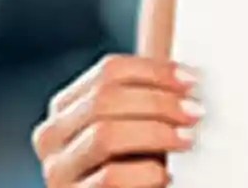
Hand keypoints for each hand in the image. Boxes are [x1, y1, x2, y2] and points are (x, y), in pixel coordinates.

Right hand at [31, 55, 203, 187]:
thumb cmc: (132, 169)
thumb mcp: (135, 129)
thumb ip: (146, 103)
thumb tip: (188, 78)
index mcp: (67, 107)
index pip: (109, 70)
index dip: (155, 71)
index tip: (191, 81)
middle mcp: (53, 136)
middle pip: (105, 99)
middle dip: (158, 101)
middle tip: (194, 112)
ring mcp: (58, 170)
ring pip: (105, 135)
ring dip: (156, 133)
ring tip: (186, 139)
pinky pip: (110, 177)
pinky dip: (145, 172)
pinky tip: (166, 174)